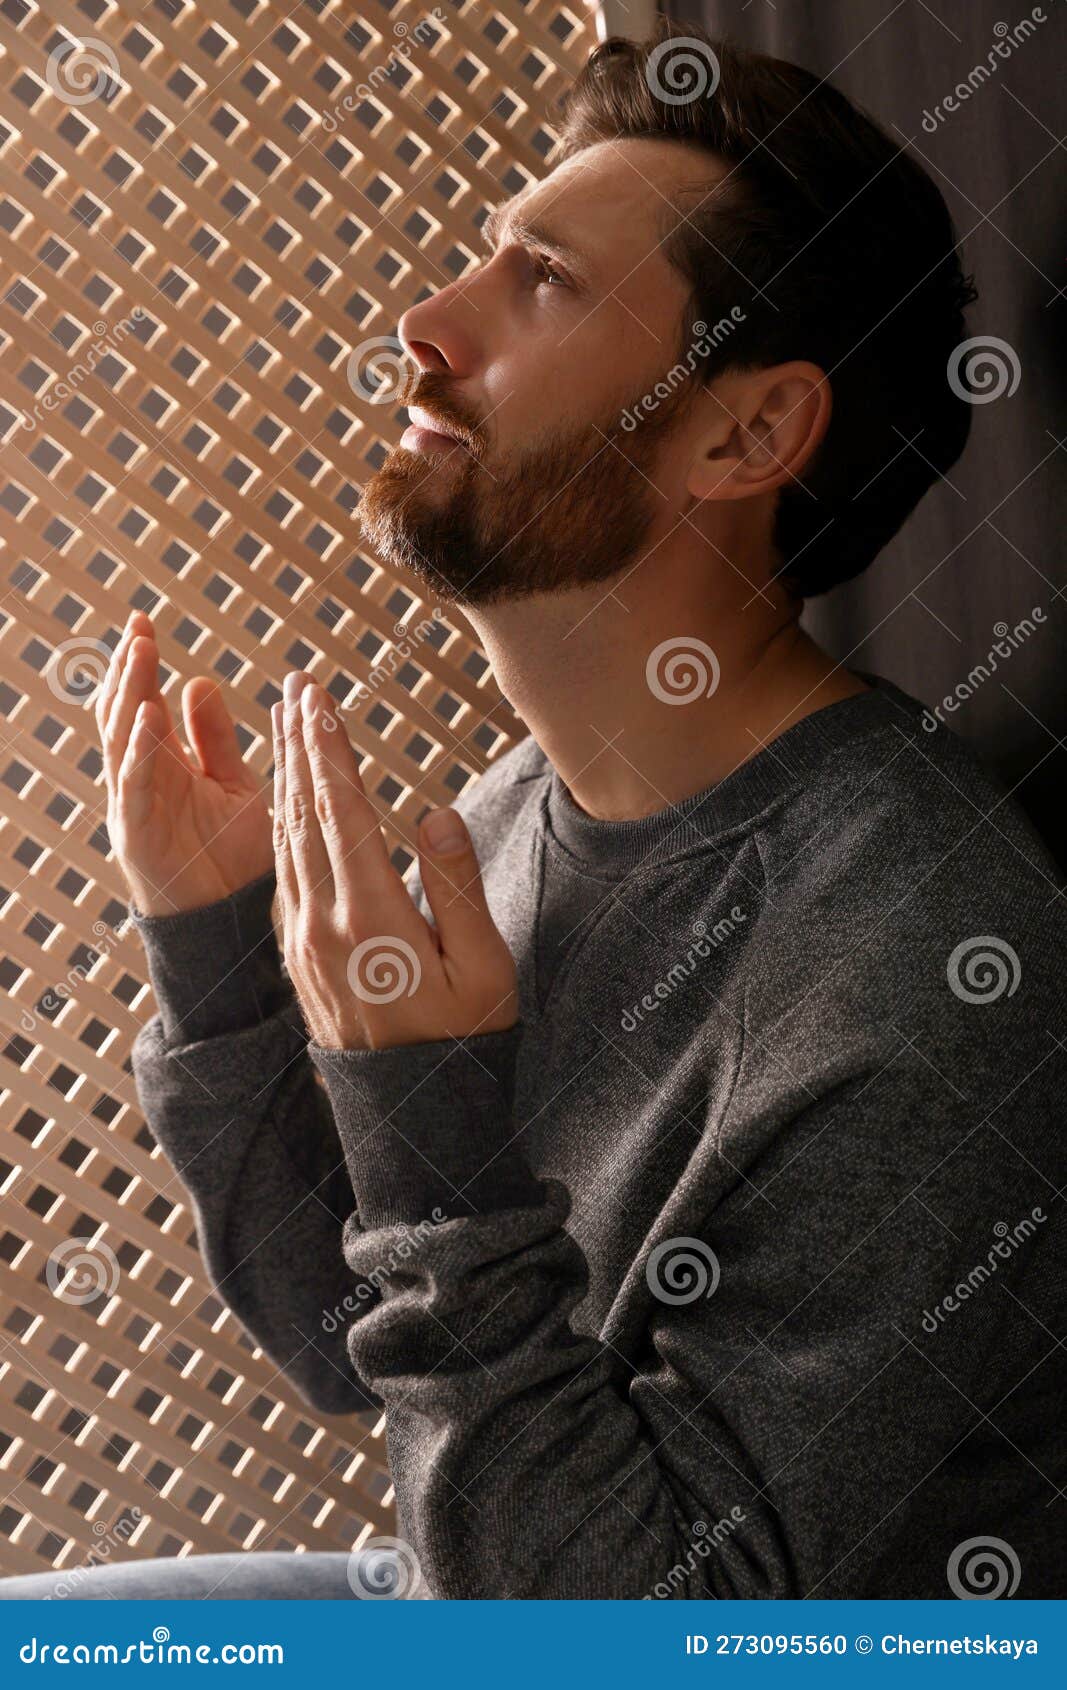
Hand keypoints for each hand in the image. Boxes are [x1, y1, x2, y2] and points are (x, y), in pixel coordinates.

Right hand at [98, 609, 273, 916]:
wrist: (228, 921)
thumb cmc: (230, 858)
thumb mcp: (232, 785)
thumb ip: (214, 739)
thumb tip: (197, 681)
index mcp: (162, 764)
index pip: (143, 703)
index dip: (140, 665)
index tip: (143, 624)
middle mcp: (141, 779)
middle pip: (124, 712)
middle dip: (128, 669)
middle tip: (138, 626)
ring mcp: (133, 805)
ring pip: (122, 739)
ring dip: (130, 694)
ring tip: (139, 653)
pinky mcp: (136, 833)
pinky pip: (133, 783)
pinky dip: (138, 748)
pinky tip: (146, 715)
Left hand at [273, 672, 518, 1050]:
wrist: (412, 1114)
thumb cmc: (462, 1038)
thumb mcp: (481, 966)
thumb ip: (456, 886)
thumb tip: (434, 812)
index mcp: (372, 917)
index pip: (343, 813)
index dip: (330, 751)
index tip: (321, 700)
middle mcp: (325, 922)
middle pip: (304, 815)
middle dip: (300, 746)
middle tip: (296, 688)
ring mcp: (305, 940)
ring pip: (286, 841)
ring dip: (285, 778)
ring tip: (287, 726)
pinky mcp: (301, 956)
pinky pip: (283, 875)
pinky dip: (283, 825)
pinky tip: (287, 802)